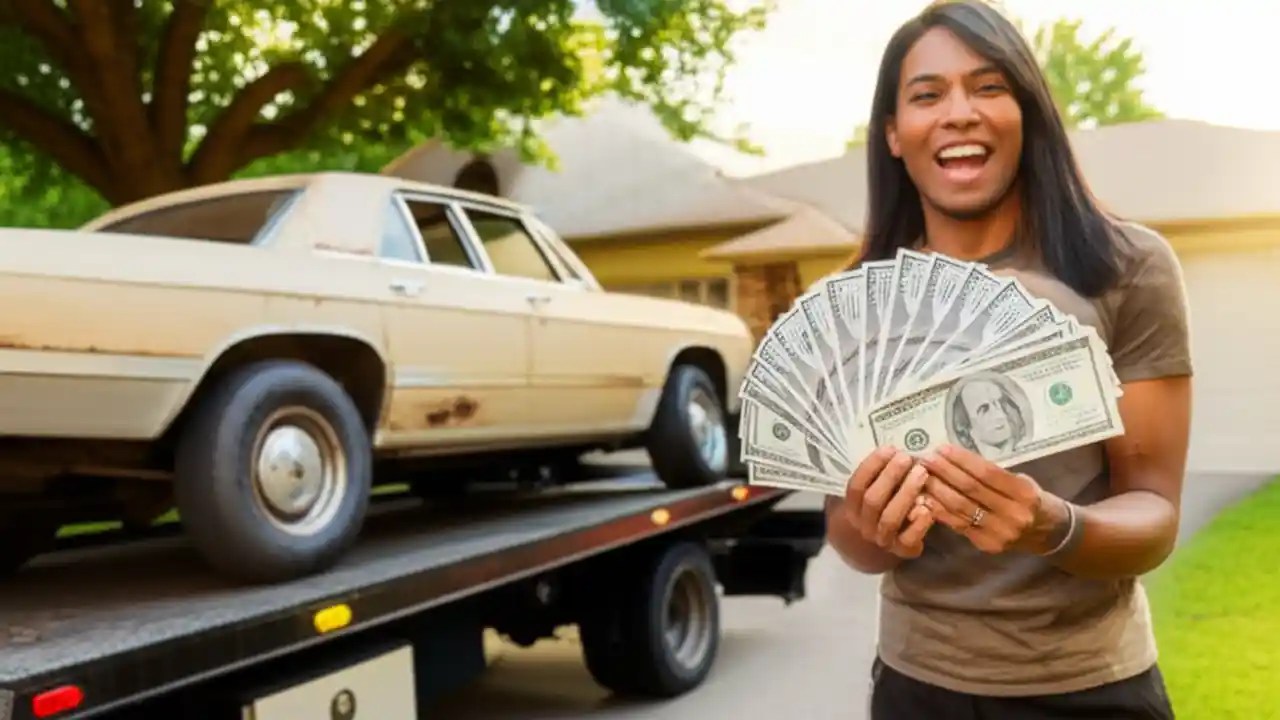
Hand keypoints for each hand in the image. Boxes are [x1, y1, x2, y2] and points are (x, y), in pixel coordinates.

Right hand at [843, 446, 935, 558]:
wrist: (889, 540)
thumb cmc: (885, 504)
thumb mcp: (875, 489)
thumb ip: (878, 474)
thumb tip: (892, 448)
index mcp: (853, 508)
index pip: (856, 486)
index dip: (871, 466)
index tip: (889, 449)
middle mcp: (863, 525)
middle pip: (873, 500)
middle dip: (890, 476)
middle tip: (907, 458)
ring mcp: (882, 539)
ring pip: (890, 518)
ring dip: (906, 493)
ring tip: (922, 473)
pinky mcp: (903, 550)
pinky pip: (908, 539)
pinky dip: (918, 524)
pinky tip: (928, 507)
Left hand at [918, 444, 1068, 554]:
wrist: (1049, 533)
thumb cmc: (1030, 499)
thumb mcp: (1021, 481)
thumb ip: (993, 474)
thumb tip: (955, 458)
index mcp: (1024, 493)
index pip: (987, 473)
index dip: (962, 460)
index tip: (942, 448)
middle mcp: (1013, 514)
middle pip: (971, 490)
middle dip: (945, 472)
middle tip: (926, 459)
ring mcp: (1000, 532)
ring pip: (961, 508)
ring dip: (937, 490)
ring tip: (921, 476)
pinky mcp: (987, 544)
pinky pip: (958, 524)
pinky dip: (940, 511)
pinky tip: (926, 498)